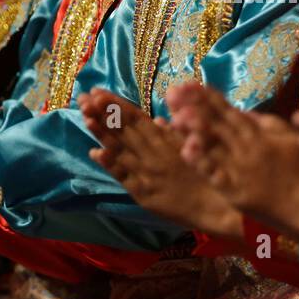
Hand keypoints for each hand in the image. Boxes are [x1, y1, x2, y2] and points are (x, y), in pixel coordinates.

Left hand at [79, 88, 242, 240]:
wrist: (215, 206)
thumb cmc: (207, 173)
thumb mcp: (193, 147)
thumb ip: (173, 133)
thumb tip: (156, 120)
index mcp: (165, 139)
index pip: (136, 117)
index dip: (115, 104)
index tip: (98, 92)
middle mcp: (153, 152)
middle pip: (124, 130)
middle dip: (102, 113)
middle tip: (82, 98)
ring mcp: (147, 172)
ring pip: (120, 149)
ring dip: (101, 133)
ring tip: (84, 117)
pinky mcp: (144, 193)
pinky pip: (124, 177)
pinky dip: (110, 165)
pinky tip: (95, 153)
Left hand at [166, 82, 298, 247]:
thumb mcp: (288, 138)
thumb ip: (264, 124)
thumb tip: (242, 112)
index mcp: (258, 133)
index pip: (227, 110)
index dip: (205, 97)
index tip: (186, 84)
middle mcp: (247, 147)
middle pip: (217, 123)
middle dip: (193, 107)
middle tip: (171, 92)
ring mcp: (241, 169)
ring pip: (214, 146)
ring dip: (194, 130)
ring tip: (176, 116)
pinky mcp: (238, 192)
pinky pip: (218, 176)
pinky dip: (202, 163)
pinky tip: (186, 151)